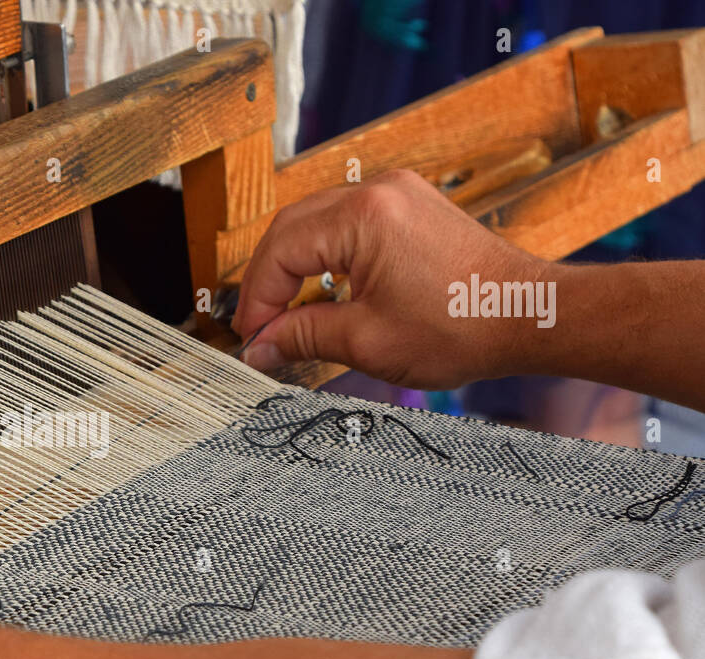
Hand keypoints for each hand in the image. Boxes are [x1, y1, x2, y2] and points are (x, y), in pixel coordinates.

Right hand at [232, 168, 557, 389]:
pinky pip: (345, 222)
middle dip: (267, 280)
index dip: (257, 299)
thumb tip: (260, 347)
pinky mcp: (408, 206)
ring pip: (314, 222)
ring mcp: (395, 194)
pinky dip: (323, 256)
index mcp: (362, 217)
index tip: (251, 338)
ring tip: (283, 314)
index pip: (280, 251)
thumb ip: (303, 337)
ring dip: (292, 267)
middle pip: (291, 228)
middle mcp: (377, 192)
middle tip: (258, 328)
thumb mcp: (368, 341)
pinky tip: (318, 291)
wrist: (526, 315)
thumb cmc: (463, 327)